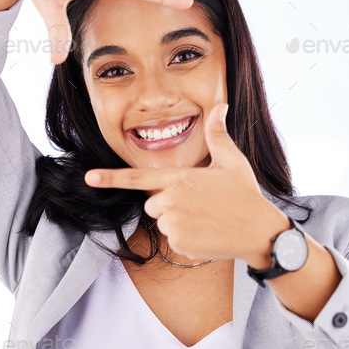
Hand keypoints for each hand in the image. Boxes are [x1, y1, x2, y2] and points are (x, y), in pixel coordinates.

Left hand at [84, 103, 285, 261]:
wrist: (259, 231)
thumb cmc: (245, 194)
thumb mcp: (232, 161)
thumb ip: (218, 135)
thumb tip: (221, 106)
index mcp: (178, 177)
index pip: (137, 178)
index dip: (111, 178)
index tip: (89, 179)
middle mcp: (170, 199)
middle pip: (152, 204)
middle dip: (169, 205)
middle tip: (199, 205)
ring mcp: (173, 222)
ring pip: (162, 222)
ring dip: (178, 222)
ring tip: (205, 219)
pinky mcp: (178, 242)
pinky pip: (172, 239)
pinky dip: (186, 238)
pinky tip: (206, 233)